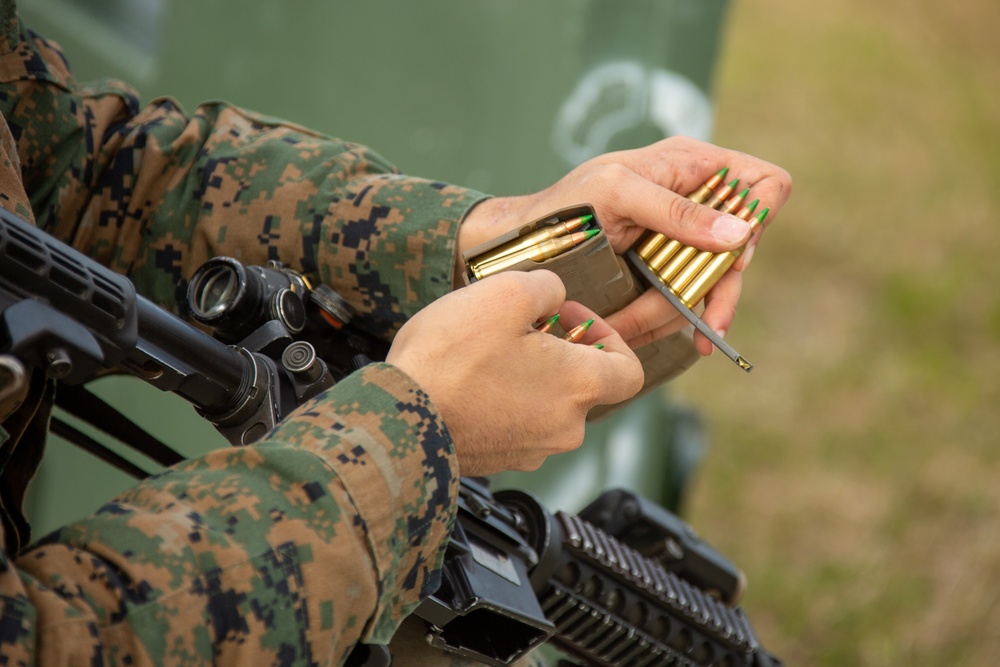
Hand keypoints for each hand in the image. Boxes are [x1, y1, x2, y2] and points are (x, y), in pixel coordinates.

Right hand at [386, 270, 642, 475]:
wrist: (398, 418)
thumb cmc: (450, 361)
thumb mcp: (505, 292)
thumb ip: (546, 286)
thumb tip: (553, 296)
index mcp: (581, 386)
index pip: (629, 370)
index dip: (610, 336)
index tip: (571, 319)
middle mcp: (566, 426)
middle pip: (583, 383)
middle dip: (558, 348)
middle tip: (521, 325)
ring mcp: (533, 448)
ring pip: (548, 403)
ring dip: (530, 373)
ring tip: (489, 349)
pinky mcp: (500, 459)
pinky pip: (517, 422)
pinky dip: (505, 399)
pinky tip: (471, 378)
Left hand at [456, 136, 792, 355]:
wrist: (525, 242)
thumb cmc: (568, 201)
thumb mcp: (619, 192)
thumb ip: (677, 210)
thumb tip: (739, 233)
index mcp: (694, 166)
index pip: (765, 184)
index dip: (760, 217)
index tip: (734, 252)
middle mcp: (697, 201)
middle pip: (742, 249)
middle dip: (719, 290)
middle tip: (709, 326)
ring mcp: (683, 240)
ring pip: (713, 284)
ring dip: (685, 314)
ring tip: (643, 331)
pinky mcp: (665, 271)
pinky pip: (686, 300)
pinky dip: (670, 321)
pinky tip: (651, 335)